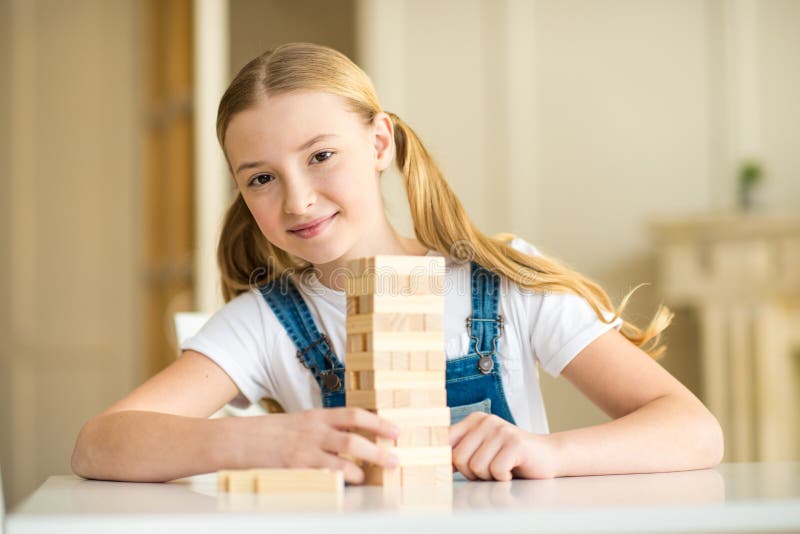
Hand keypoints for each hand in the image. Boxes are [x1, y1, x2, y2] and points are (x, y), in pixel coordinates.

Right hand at [244, 407, 399, 483]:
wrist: (238, 439)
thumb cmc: (271, 432)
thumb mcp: (301, 422)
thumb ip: (325, 428)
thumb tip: (353, 438)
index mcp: (317, 416)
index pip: (354, 414)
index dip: (378, 423)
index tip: (396, 430)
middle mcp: (314, 431)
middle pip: (353, 438)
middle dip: (377, 450)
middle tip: (394, 460)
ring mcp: (304, 450)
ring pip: (341, 459)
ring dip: (360, 470)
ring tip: (369, 477)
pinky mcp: (294, 468)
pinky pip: (322, 476)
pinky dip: (337, 482)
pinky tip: (345, 486)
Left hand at [449, 412, 558, 480]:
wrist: (547, 456)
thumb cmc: (511, 457)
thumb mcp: (482, 449)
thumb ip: (461, 451)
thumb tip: (435, 462)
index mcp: (474, 420)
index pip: (446, 441)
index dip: (448, 461)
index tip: (453, 470)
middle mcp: (486, 421)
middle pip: (458, 458)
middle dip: (471, 473)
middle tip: (488, 471)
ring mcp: (501, 430)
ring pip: (476, 466)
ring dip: (488, 476)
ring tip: (502, 469)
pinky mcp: (515, 443)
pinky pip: (496, 470)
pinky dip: (503, 478)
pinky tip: (512, 471)